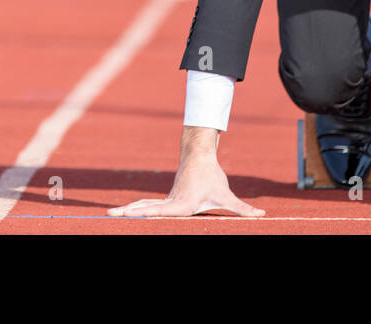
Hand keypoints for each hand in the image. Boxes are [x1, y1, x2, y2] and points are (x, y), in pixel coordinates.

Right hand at [107, 128, 264, 217]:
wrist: (200, 156)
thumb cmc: (212, 177)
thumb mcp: (227, 196)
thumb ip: (242, 209)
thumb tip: (261, 214)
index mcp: (182, 204)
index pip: (162, 212)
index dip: (147, 214)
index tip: (131, 214)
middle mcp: (171, 202)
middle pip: (146, 208)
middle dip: (127, 212)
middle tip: (108, 214)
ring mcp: (166, 199)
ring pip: (143, 205)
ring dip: (127, 210)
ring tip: (108, 214)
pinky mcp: (166, 199)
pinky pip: (147, 204)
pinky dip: (135, 208)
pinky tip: (125, 212)